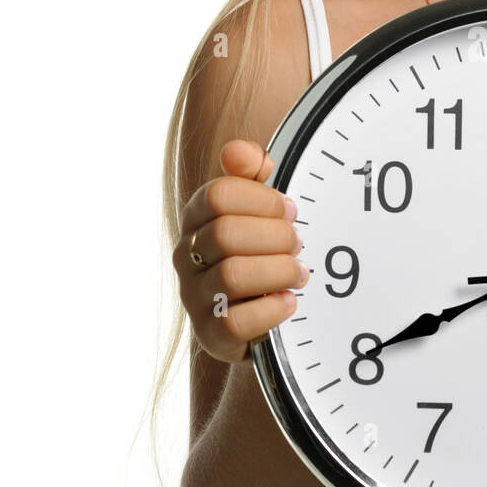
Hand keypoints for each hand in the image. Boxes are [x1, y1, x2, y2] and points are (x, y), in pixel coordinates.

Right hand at [173, 139, 305, 363]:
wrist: (256, 314)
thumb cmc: (260, 252)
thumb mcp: (259, 208)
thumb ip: (252, 174)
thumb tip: (239, 152)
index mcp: (196, 218)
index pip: (218, 195)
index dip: (263, 200)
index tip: (289, 210)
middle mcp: (187, 255)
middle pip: (226, 234)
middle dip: (275, 236)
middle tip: (298, 244)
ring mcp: (194, 297)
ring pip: (232, 276)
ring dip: (279, 271)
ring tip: (299, 273)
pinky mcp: (210, 335)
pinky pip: (235, 321)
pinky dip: (271, 310)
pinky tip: (288, 302)